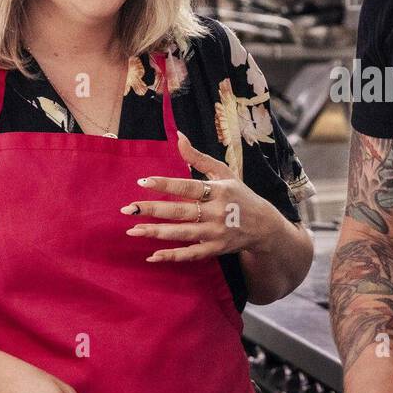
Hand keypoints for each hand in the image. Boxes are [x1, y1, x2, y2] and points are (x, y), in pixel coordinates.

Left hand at [121, 131, 281, 262]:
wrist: (264, 226)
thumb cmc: (240, 195)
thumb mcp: (224, 173)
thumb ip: (199, 158)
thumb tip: (179, 136)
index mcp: (219, 190)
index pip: (188, 186)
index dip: (165, 184)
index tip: (142, 181)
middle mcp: (217, 212)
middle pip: (180, 211)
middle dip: (152, 210)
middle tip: (128, 209)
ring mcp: (216, 232)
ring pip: (182, 233)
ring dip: (156, 232)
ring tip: (133, 230)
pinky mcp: (216, 249)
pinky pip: (191, 254)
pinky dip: (172, 256)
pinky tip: (152, 256)